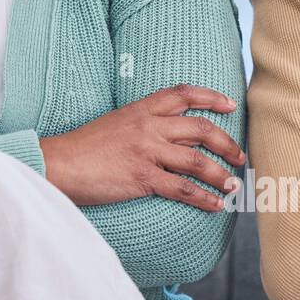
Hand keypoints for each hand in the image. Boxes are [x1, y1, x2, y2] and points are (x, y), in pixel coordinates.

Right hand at [42, 84, 245, 211]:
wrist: (59, 163)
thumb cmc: (84, 147)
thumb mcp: (116, 123)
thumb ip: (143, 124)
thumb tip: (171, 135)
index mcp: (141, 109)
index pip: (183, 94)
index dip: (211, 97)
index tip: (230, 104)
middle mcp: (148, 127)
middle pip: (201, 128)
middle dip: (227, 143)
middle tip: (240, 155)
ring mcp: (147, 152)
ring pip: (197, 161)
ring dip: (220, 174)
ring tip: (232, 184)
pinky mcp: (143, 178)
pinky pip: (183, 189)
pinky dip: (203, 198)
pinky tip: (215, 205)